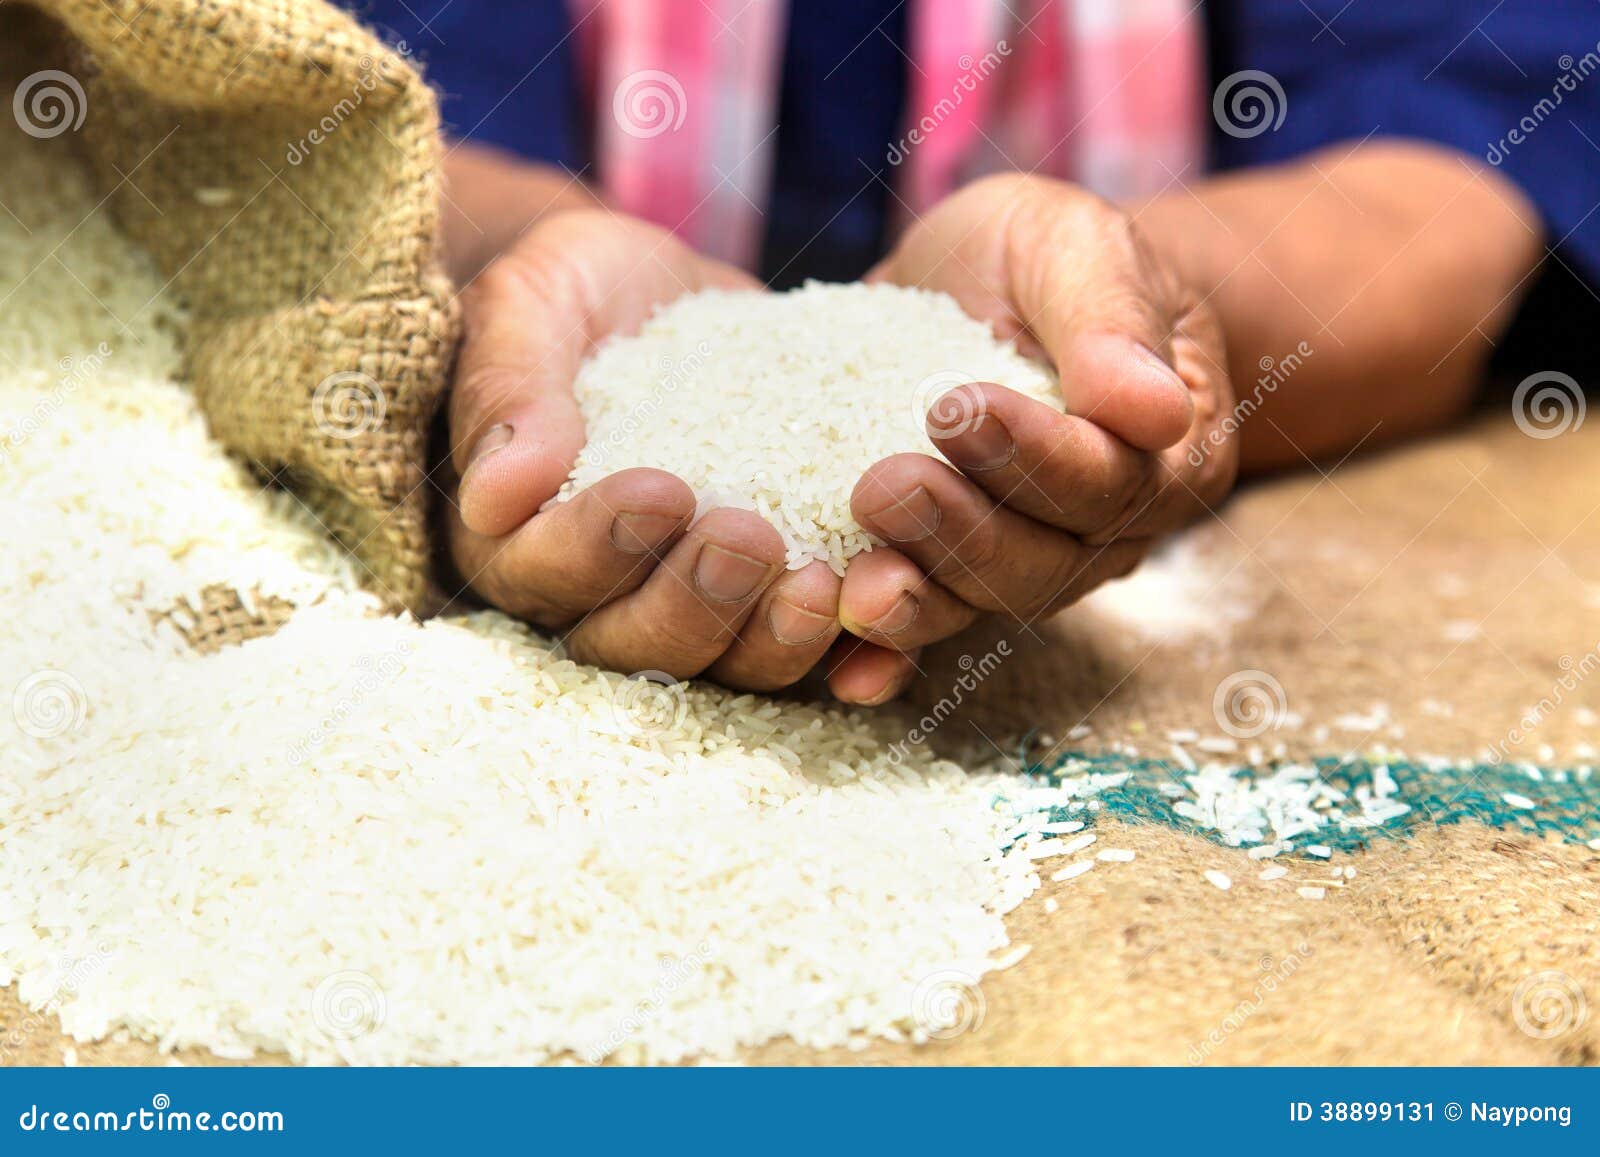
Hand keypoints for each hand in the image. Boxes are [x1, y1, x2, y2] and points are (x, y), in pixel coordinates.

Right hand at [445, 210, 846, 689]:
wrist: (667, 289)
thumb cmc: (577, 292)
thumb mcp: (531, 307)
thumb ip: (510, 390)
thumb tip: (497, 498)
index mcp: (518, 538)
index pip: (543, 570)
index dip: (597, 545)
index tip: (659, 490)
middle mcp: (601, 596)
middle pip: (634, 644)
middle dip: (693, 601)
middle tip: (749, 537)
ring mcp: (693, 604)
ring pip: (725, 663)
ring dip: (771, 636)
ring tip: (824, 582)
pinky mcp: (774, 596)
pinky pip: (809, 645)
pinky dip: (848, 641)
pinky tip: (884, 602)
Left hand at [834, 174, 1237, 674]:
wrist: (991, 282)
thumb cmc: (1049, 257)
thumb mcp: (1079, 247)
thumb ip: (1113, 321)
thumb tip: (1154, 410)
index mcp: (1167, 452)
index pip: (1108, 476)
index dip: (1034, 456)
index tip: (955, 407)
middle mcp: (1106, 529)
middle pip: (1044, 561)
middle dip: (961, 533)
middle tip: (884, 487)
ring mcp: (1029, 560)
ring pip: (982, 601)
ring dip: (920, 598)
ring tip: (857, 583)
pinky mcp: (952, 572)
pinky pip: (928, 626)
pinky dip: (889, 656)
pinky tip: (848, 670)